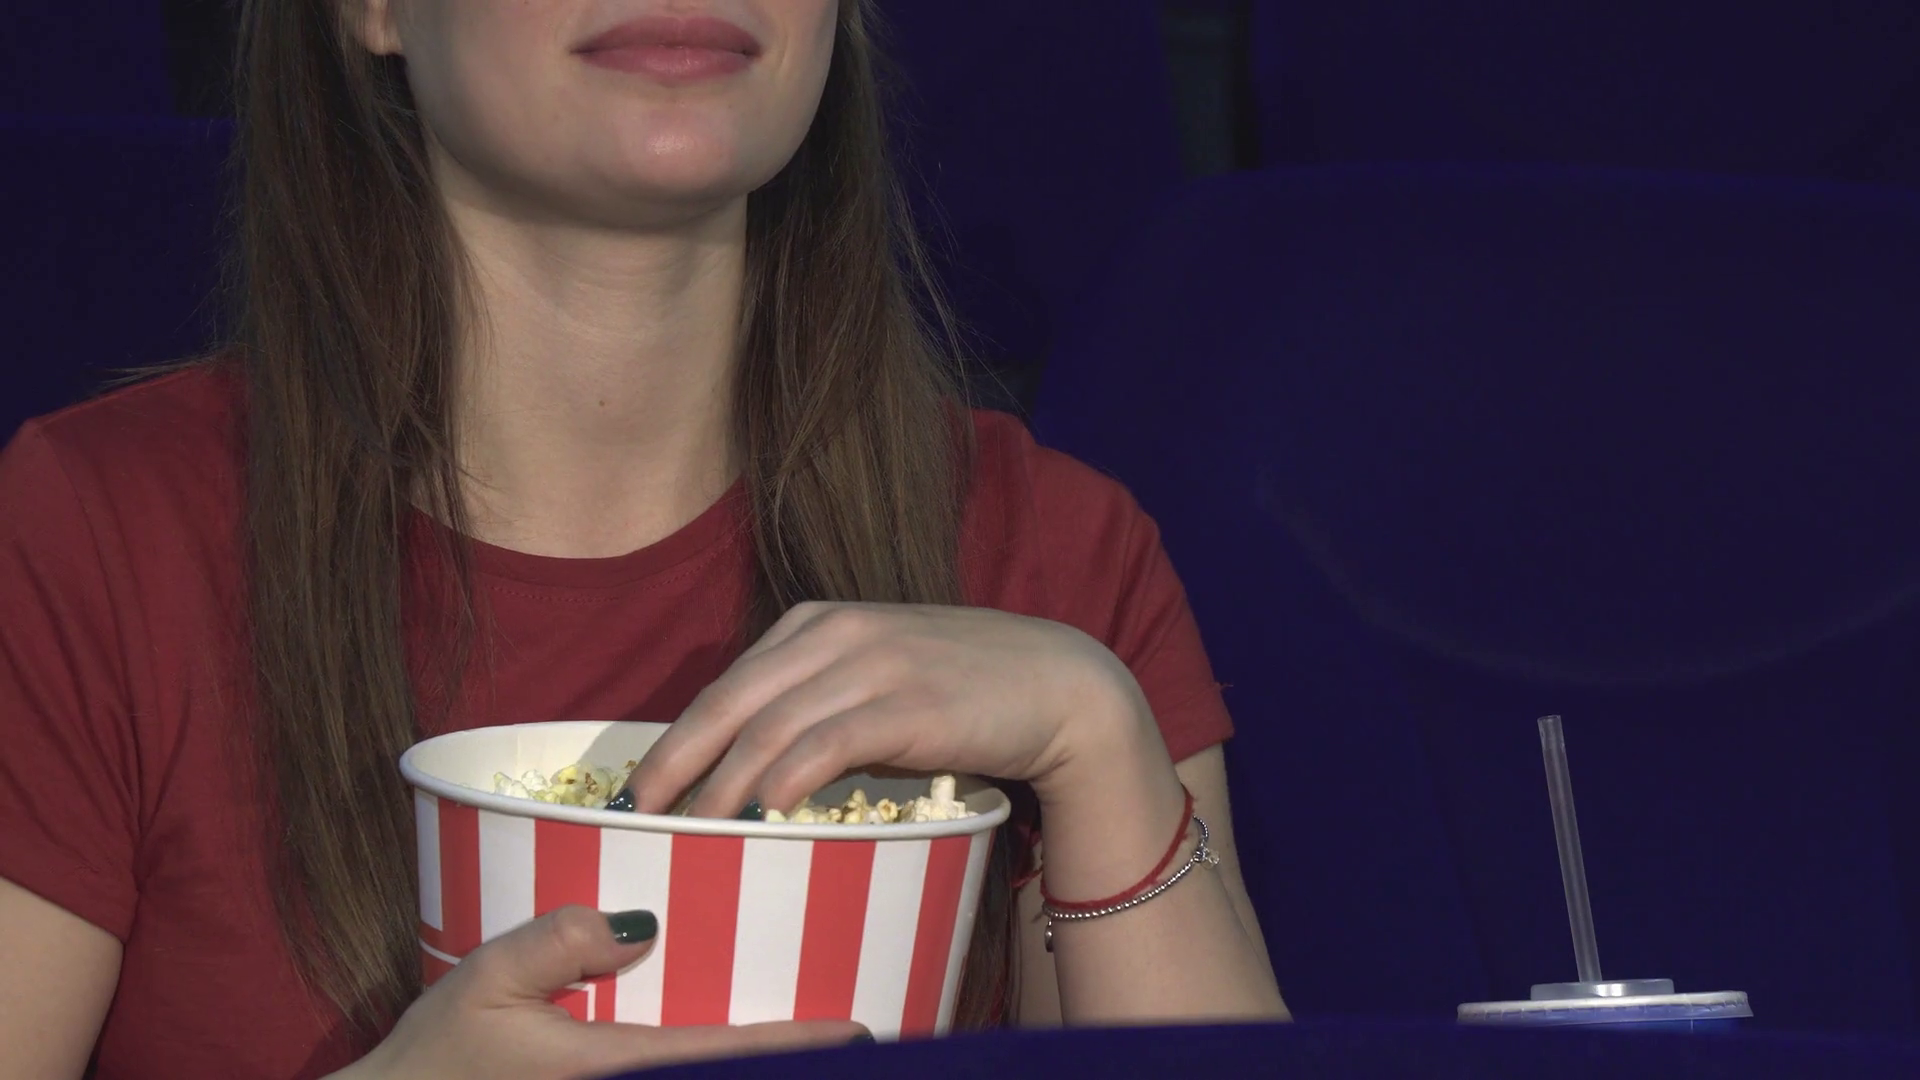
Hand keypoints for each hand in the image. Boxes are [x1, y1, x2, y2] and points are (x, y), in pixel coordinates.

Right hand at [338, 906, 865, 1079]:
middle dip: (786, 1066)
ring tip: (809, 1052)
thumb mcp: (484, 978)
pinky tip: (738, 1060)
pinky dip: (711, 1073)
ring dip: (751, 1069)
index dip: (797, 1044)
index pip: (725, 1052)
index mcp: (610, 1067)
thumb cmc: (432, 1057)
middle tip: (856, 1042)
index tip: (858, 1032)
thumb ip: (558, 943)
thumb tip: (641, 923)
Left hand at [625, 602, 1168, 819]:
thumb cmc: (964, 691)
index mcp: (817, 623)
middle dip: (675, 764)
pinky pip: (824, 744)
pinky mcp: (906, 704)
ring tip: (688, 835)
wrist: (1058, 685)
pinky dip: (783, 781)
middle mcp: (834, 632)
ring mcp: (870, 664)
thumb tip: (752, 768)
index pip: (726, 684)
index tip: (640, 788)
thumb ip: (818, 702)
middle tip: (637, 816)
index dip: (675, 739)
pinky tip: (760, 815)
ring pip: (767, 729)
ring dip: (719, 787)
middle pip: (729, 704)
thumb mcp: (876, 678)